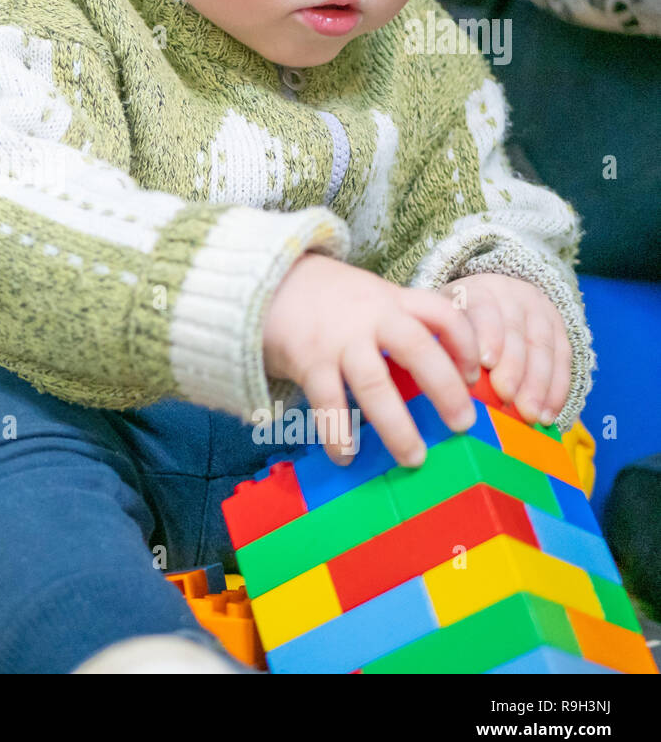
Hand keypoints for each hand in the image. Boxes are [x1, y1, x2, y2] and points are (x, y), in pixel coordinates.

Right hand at [263, 253, 481, 467]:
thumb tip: (437, 367)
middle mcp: (370, 318)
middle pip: (418, 349)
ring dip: (397, 425)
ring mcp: (339, 341)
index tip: (476, 374)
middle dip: (445, 389)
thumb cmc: (325, 299)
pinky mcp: (308, 361)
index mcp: (391, 300)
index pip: (441, 313)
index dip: (465, 344)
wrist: (264, 284)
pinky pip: (328, 404)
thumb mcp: (368, 295)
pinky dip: (338, 434)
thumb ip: (398, 320)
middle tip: (463, 425)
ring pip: (375, 384)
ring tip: (414, 457)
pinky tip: (346, 457)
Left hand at [439, 273, 570, 426]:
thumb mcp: (443, 321)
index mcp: (474, 290)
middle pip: (515, 329)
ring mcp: (537, 309)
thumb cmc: (458, 322)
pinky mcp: (559, 327)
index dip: (487, 334)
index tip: (485, 363)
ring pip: (541, 346)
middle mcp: (509, 294)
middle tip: (506, 396)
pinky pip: (562, 358)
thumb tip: (440, 380)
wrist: (494, 297)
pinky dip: (556, 389)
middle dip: (513, 367)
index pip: (481, 306)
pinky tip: (548, 413)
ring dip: (537, 384)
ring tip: (529, 414)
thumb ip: (441, 342)